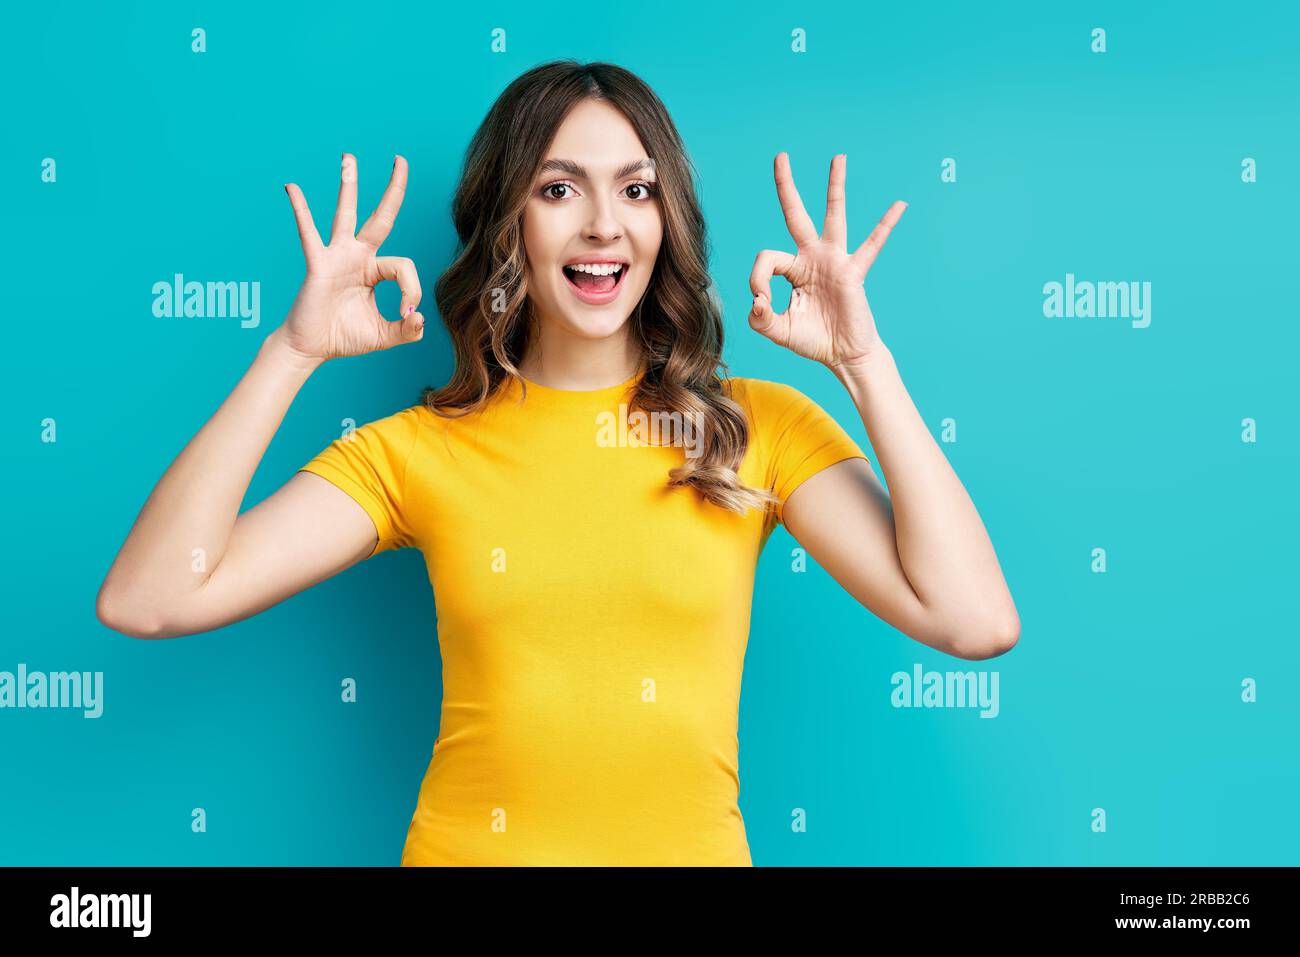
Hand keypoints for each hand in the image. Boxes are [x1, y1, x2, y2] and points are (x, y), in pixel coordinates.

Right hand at [276, 153, 424, 362]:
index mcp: (375, 270)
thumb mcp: (385, 336)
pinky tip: (292, 188)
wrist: (312, 348)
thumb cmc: (344, 337)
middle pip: (381, 217)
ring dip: (348, 185)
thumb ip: (407, 330)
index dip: (411, 289)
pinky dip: (300, 210)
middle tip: (400, 160)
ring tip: (349, 158)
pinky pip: (308, 233)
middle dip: (393, 189)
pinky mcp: (317, 264)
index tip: (407, 313)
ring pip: (346, 214)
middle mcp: (358, 256)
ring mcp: (337, 256)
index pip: (404, 266)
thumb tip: (419, 317)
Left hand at [748, 152, 904, 373]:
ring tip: (837, 157)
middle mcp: (813, 258)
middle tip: (780, 156)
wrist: (844, 355)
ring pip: (834, 216)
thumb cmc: (814, 340)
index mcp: (793, 269)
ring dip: (835, 187)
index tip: (761, 302)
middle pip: (796, 215)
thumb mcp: (778, 331)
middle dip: (787, 186)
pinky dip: (885, 226)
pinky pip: (872, 245)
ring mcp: (834, 261)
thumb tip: (756, 300)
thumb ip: (759, 319)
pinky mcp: (854, 272)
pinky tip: (899, 205)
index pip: (768, 258)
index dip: (757, 278)